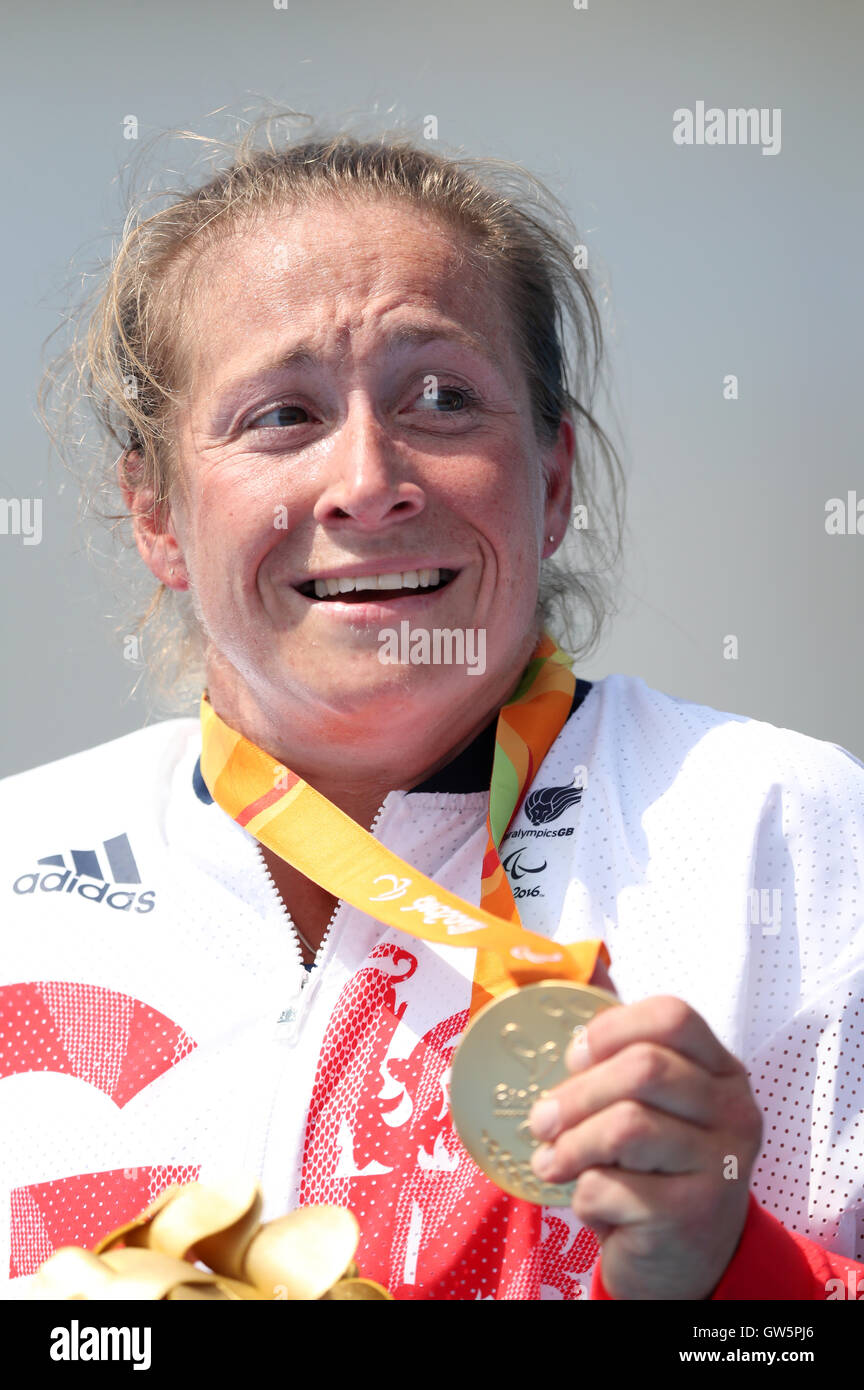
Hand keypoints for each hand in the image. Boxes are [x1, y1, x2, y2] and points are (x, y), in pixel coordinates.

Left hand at [527, 996, 762, 1299]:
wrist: (690, 1260)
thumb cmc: (658, 1168)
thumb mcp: (651, 1106)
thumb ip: (622, 1051)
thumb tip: (576, 971)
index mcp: (722, 1070)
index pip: (673, 1016)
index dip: (612, 1028)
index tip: (573, 1056)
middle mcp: (733, 1110)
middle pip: (643, 1069)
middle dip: (575, 1094)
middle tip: (540, 1120)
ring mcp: (721, 1164)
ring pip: (626, 1127)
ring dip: (571, 1146)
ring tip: (551, 1161)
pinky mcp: (694, 1215)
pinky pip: (613, 1187)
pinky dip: (583, 1195)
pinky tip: (590, 1203)